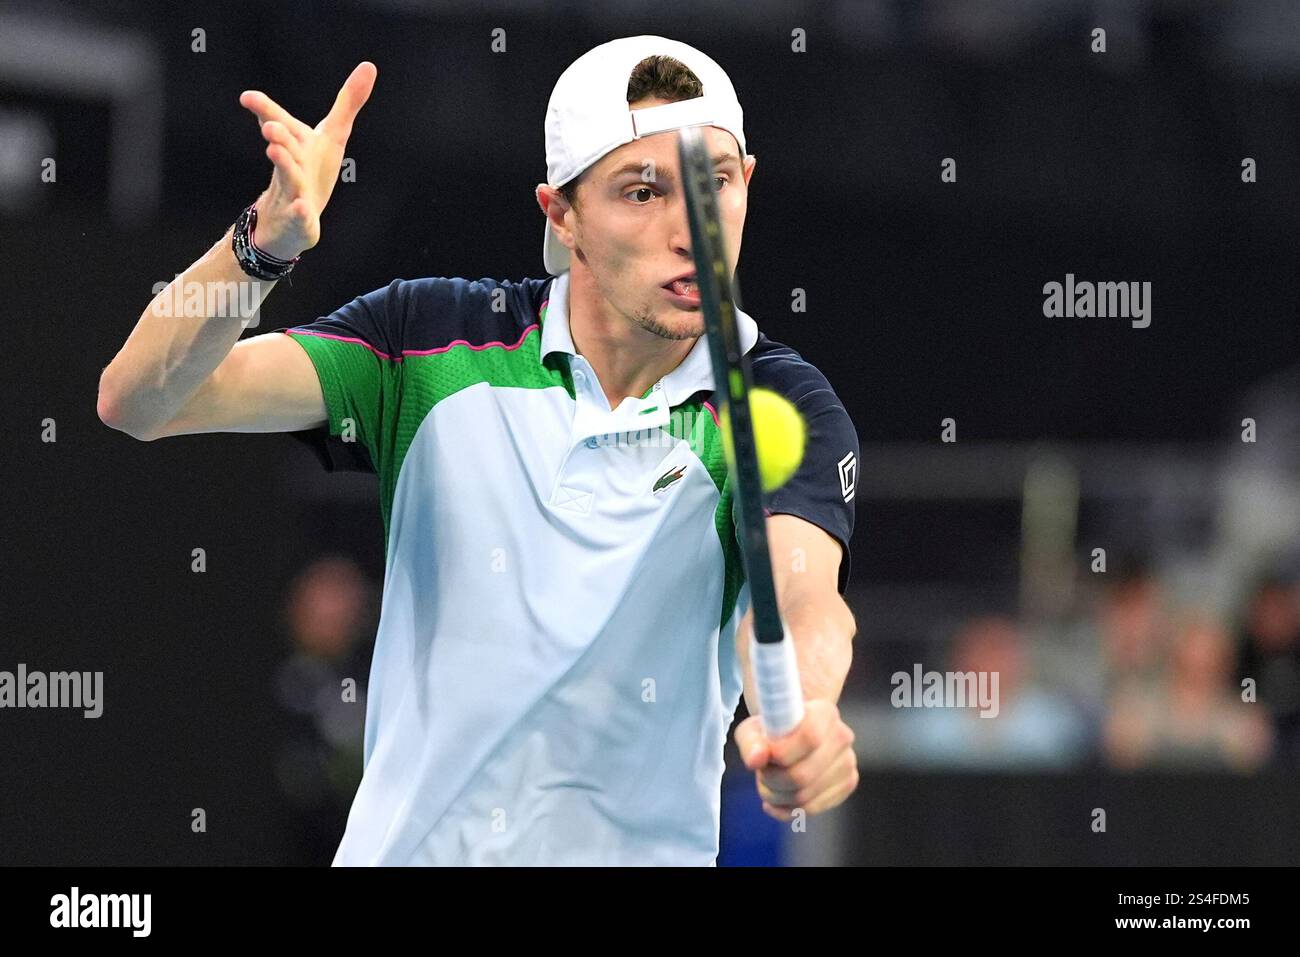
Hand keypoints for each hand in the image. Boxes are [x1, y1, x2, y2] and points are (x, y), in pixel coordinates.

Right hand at [238, 61, 377, 259]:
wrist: (292, 222)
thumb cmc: (311, 173)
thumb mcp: (332, 137)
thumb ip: (348, 103)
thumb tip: (369, 65)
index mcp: (296, 145)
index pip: (280, 123)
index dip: (265, 109)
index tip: (247, 97)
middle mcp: (291, 166)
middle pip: (284, 148)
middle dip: (278, 135)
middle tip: (270, 125)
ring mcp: (293, 194)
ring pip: (287, 179)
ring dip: (284, 165)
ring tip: (273, 149)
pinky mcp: (301, 221)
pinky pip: (299, 218)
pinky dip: (299, 214)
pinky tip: (303, 209)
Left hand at [734, 698, 858, 820]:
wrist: (792, 735)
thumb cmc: (772, 730)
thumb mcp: (753, 729)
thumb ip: (751, 742)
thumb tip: (755, 759)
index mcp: (824, 713)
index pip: (810, 737)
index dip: (782, 753)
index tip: (766, 757)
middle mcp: (842, 736)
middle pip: (803, 775)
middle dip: (772, 780)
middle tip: (762, 771)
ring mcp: (848, 762)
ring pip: (805, 797)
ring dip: (775, 795)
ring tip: (767, 782)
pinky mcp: (848, 784)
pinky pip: (812, 809)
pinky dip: (786, 810)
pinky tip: (775, 800)